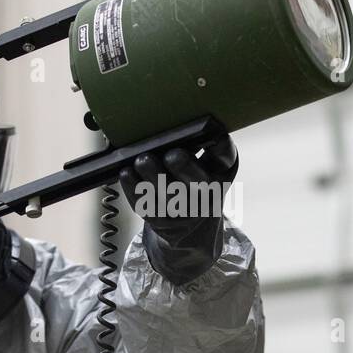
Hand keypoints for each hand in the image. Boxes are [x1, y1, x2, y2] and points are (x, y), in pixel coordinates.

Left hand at [119, 136, 238, 285]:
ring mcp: (185, 211)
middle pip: (199, 181)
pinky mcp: (163, 222)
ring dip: (153, 176)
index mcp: (220, 171)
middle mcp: (206, 193)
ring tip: (142, 160)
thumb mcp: (205, 166)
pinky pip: (147, 206)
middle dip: (185, 167)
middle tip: (172, 154)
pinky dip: (134, 189)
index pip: (226, 157)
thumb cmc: (191, 182)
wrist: (190, 228)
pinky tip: (126, 173)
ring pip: (169, 195)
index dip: (221, 146)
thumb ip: (196, 146)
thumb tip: (165, 124)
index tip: (214, 131)